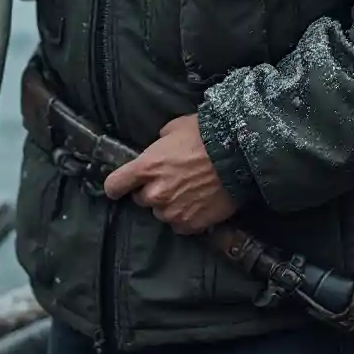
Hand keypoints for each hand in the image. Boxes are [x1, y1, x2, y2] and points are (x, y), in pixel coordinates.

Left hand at [104, 115, 239, 235]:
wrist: (238, 155)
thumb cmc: (205, 136)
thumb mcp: (174, 129)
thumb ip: (158, 143)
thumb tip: (157, 149)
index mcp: (146, 167)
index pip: (115, 185)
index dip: (117, 186)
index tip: (120, 186)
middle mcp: (155, 192)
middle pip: (140, 200)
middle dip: (151, 191)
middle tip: (169, 180)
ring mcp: (173, 211)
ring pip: (161, 213)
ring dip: (169, 205)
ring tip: (188, 191)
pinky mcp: (191, 224)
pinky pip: (180, 225)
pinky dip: (186, 216)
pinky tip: (197, 203)